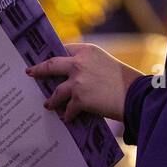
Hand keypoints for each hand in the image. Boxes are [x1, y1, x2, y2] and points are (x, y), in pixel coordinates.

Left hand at [26, 43, 143, 122]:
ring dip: (52, 99)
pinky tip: (67, 118)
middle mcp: (79, 63)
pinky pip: (68, 109)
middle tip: (30, 72)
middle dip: (39, 70)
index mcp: (88, 51)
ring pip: (56, 92)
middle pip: (52, 65)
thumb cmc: (126, 80)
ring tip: (48, 104)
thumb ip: (91, 66)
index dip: (54, 54)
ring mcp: (77, 81)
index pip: (65, 49)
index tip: (46, 58)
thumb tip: (74, 76)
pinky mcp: (79, 99)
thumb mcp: (107, 64)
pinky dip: (68, 114)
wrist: (135, 95)